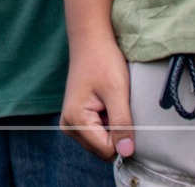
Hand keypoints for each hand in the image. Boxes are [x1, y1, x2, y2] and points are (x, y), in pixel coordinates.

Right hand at [60, 30, 135, 161]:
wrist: (91, 41)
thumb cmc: (103, 61)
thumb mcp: (117, 92)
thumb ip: (122, 123)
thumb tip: (126, 153)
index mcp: (75, 120)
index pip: (107, 150)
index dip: (123, 136)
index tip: (124, 112)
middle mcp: (68, 126)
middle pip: (103, 150)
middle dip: (116, 133)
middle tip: (117, 106)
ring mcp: (71, 124)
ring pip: (102, 144)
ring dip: (112, 128)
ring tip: (111, 103)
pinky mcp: (77, 120)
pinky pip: (98, 134)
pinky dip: (108, 123)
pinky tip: (107, 104)